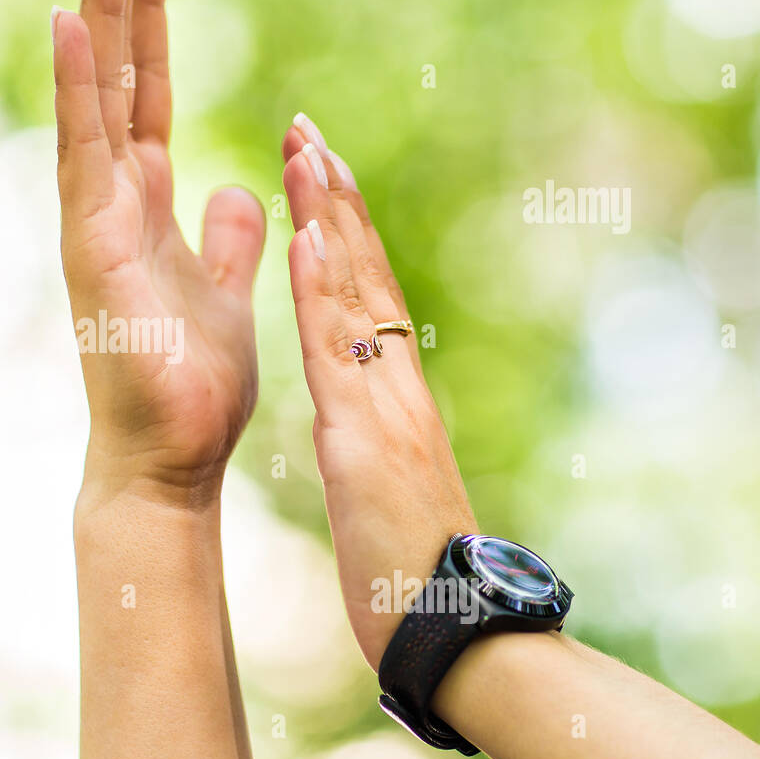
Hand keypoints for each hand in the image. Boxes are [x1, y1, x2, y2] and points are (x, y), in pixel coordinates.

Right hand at [52, 0, 266, 501]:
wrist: (167, 458)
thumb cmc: (190, 383)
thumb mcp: (227, 290)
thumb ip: (227, 237)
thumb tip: (238, 187)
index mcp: (148, 206)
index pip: (150, 92)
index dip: (151, 20)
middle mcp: (114, 201)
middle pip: (121, 76)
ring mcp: (97, 222)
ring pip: (99, 98)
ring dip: (102, 12)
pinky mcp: (94, 251)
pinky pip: (86, 156)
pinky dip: (80, 89)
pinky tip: (73, 24)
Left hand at [281, 115, 475, 667]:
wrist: (452, 629)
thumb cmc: (412, 568)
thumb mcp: (384, 483)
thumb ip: (371, 434)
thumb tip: (348, 411)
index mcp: (392, 397)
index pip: (367, 296)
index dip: (343, 233)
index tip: (319, 173)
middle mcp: (395, 386)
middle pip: (363, 276)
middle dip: (334, 200)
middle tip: (307, 129)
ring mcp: (386, 407)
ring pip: (355, 296)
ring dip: (330, 220)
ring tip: (307, 150)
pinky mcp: (367, 440)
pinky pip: (338, 355)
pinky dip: (325, 293)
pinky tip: (309, 239)